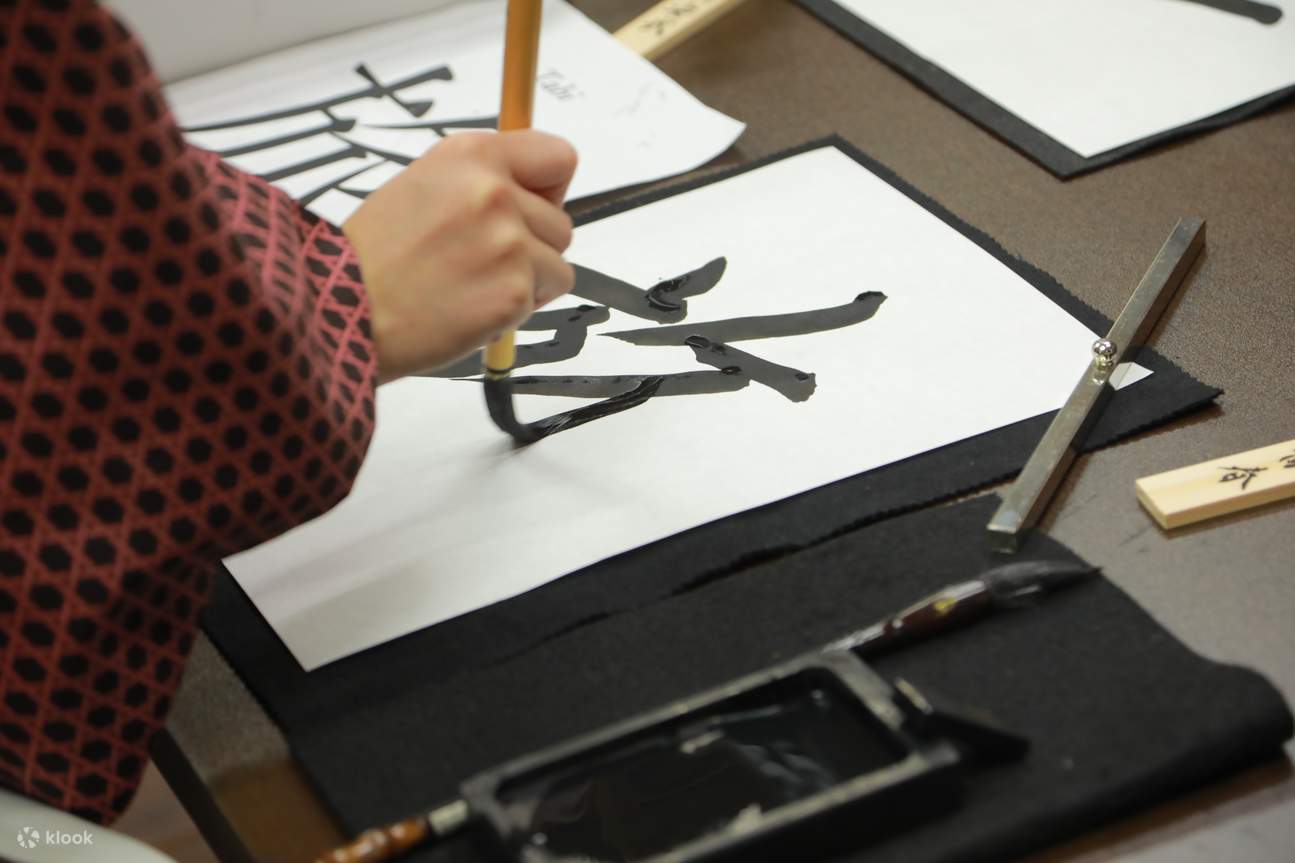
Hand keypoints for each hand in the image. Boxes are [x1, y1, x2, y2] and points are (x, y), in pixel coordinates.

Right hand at [343, 130, 577, 382]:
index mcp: (470, 155)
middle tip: (479, 261)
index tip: (529, 206)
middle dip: (533, 246)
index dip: (549, 188)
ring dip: (526, 282)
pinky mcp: (513, 290)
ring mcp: (507, 242)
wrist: (341, 309)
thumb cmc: (374, 256)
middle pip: (561, 221)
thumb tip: (537, 191)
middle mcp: (493, 190)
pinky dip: (513, 311)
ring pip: (557, 265)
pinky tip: (468, 308)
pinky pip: (541, 300)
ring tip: (471, 286)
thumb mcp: (422, 185)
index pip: (558, 156)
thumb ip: (481, 181)